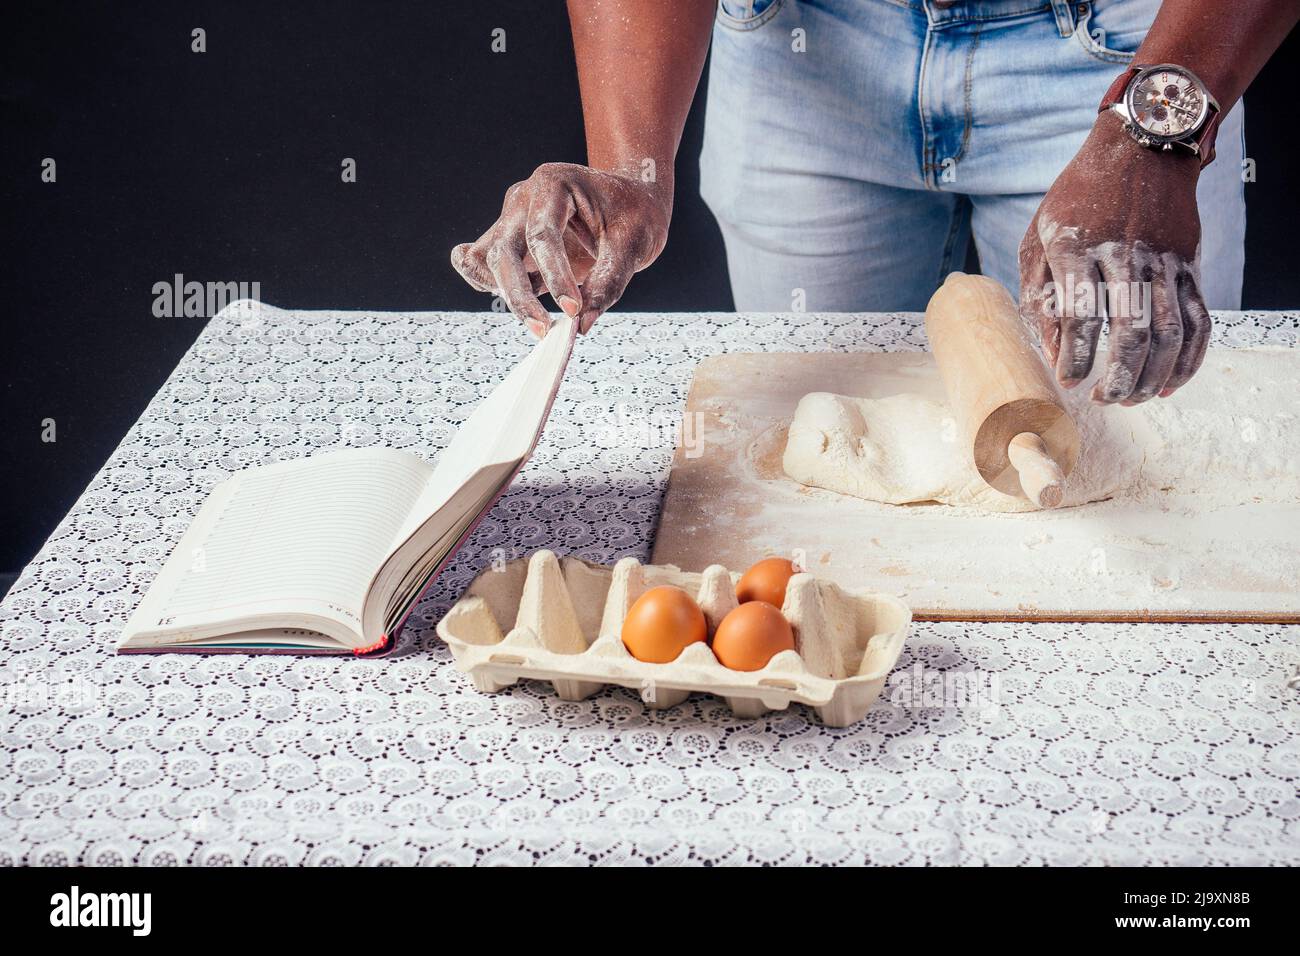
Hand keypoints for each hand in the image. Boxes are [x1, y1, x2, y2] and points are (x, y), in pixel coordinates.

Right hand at [451, 162, 670, 335]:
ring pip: (484, 260)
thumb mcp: (634, 243)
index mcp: (554, 183)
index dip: (555, 277)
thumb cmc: (634, 213)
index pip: (542, 234)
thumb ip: (609, 282)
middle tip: (544, 331)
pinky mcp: (508, 240)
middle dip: (519, 295)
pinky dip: (491, 286)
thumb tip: (582, 323)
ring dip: (504, 293)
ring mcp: (511, 218)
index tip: (573, 311)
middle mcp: (523, 197)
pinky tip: (525, 302)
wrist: (628, 200)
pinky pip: (479, 264)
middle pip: (502, 249)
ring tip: (540, 319)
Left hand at [1018, 111, 1210, 402]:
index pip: (1080, 312)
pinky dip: (1189, 357)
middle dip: (1120, 375)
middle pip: (1131, 328)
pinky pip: (1198, 319)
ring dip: (1154, 374)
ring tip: (1133, 397)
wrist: (1139, 149)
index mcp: (1076, 246)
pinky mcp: (1189, 264)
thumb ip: (1040, 296)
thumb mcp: (1040, 238)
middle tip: (1104, 399)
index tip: (1069, 381)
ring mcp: (1162, 259)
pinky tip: (1170, 382)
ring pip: (1170, 330)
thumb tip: (1052, 352)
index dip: (1076, 355)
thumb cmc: (1077, 200)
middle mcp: (1123, 253)